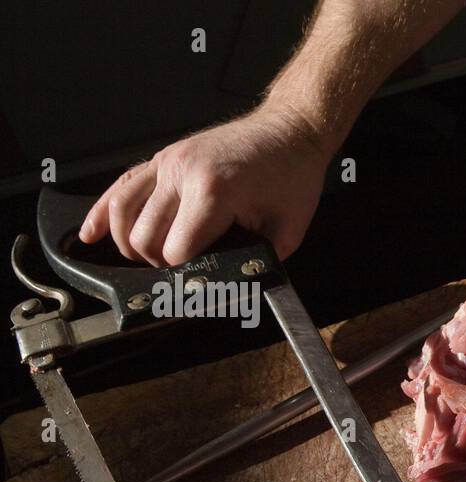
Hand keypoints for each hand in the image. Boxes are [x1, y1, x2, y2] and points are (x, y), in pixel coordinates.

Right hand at [79, 107, 331, 265]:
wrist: (289, 130)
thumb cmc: (291, 174)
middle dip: (156, 262)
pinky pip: (123, 185)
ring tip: (142, 259)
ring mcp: (168, 162)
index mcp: (212, 192)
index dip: (184, 272)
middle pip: (144, 236)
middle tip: (179, 269)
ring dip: (127, 242)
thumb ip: (258, 261)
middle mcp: (182, 174)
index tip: (199, 278)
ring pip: (123, 211)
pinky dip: (103, 211)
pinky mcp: (163, 158)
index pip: (175, 250)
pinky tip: (92, 232)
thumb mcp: (287, 229)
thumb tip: (236, 284)